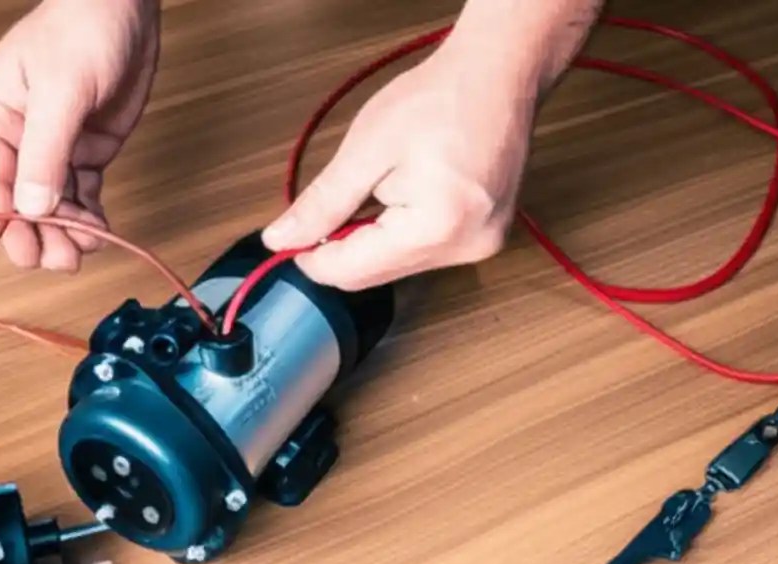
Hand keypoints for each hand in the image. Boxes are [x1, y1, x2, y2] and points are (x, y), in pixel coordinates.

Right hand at [0, 0, 158, 271]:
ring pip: (53, 203)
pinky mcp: (85, 150)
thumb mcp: (61, 90)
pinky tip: (100, 232)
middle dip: (41, 233)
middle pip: (21, 201)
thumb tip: (33, 209)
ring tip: (88, 247)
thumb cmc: (83, 28)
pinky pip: (82, 193)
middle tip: (64, 261)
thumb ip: (46, 152)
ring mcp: (52, 146)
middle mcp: (17, 136)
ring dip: (68, 230)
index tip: (24, 254)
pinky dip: (90, 216)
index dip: (4, 223)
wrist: (126, 4)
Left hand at [260, 38, 536, 289]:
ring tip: (373, 190)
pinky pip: (423, 253)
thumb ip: (323, 203)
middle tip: (320, 212)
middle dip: (341, 250)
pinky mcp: (484, 237)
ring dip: (370, 243)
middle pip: (376, 276)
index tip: (286, 240)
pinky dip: (397, 236)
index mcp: (437, 227)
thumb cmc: (437, 99)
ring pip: (398, 267)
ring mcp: (481, 246)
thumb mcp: (365, 149)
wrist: (498, 73)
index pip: (353, 270)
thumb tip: (279, 239)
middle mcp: (465, 248)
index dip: (311, 259)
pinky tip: (396, 198)